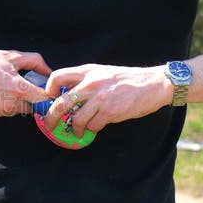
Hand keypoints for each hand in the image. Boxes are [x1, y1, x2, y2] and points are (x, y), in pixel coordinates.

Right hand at [0, 36, 50, 115]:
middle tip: (26, 85)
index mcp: (18, 88)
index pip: (43, 99)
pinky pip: (5, 111)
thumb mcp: (13, 56)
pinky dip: (6, 103)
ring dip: (19, 101)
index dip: (48, 95)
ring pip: (19, 110)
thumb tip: (49, 72)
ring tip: (8, 85)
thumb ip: (35, 62)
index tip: (48, 91)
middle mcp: (9, 103)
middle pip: (32, 107)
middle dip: (32, 98)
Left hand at [44, 63, 171, 137]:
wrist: (154, 84)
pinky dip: (92, 129)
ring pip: (76, 119)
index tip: (50, 101)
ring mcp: (100, 98)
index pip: (57, 77)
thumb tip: (67, 95)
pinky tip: (94, 128)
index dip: (49, 91)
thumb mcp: (103, 72)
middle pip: (60, 103)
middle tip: (50, 125)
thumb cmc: (127, 79)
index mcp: (88, 71)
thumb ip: (85, 80)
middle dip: (51, 118)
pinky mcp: (110, 112)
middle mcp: (91, 83)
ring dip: (74, 128)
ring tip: (77, 131)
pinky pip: (92, 126)